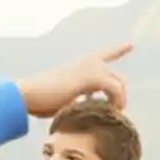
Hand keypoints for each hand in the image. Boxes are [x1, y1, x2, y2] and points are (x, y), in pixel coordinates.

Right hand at [15, 44, 132, 115]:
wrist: (27, 94)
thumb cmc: (40, 100)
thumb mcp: (64, 100)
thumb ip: (78, 101)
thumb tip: (89, 110)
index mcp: (80, 65)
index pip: (105, 53)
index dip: (119, 49)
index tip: (131, 44)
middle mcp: (88, 62)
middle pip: (118, 76)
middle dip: (121, 94)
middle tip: (117, 111)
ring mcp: (90, 67)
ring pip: (119, 83)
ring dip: (119, 100)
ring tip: (113, 115)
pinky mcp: (91, 76)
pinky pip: (115, 88)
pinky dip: (116, 102)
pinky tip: (111, 112)